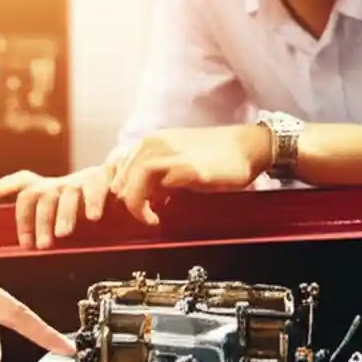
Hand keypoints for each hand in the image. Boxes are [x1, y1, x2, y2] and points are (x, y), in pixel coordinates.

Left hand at [0, 167, 112, 248]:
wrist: (113, 182)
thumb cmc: (79, 205)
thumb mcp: (55, 212)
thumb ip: (38, 223)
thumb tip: (25, 248)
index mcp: (45, 190)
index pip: (21, 183)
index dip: (3, 186)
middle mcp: (58, 185)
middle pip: (40, 197)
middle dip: (38, 222)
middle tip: (39, 246)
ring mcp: (78, 183)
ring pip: (66, 196)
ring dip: (63, 216)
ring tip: (62, 234)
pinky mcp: (100, 182)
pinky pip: (94, 190)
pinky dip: (93, 203)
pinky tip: (93, 218)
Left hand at [109, 125, 270, 223]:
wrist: (248, 146)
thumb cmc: (216, 157)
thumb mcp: (179, 162)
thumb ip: (157, 176)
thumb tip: (143, 199)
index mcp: (150, 142)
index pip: (114, 166)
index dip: (113, 191)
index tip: (123, 210)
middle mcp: (152, 144)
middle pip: (115, 178)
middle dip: (120, 204)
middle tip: (136, 219)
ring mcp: (165, 154)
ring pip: (127, 184)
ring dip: (132, 208)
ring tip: (148, 219)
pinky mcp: (180, 168)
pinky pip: (146, 190)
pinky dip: (144, 209)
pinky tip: (156, 219)